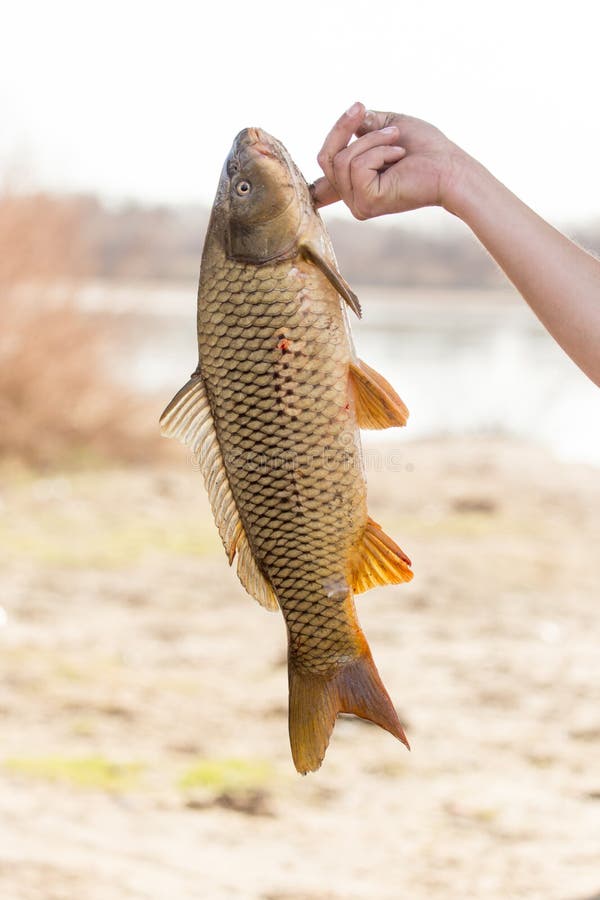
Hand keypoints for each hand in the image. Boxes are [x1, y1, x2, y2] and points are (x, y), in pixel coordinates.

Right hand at [312, 102, 466, 218]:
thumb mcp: (388, 125)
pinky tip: (398, 156)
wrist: (450, 166)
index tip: (310, 189)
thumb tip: (349, 118)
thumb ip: (363, 125)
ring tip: (396, 140)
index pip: (322, 186)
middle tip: (362, 108)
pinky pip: (356, 166)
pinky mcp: (366, 204)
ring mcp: (358, 204)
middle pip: (325, 158)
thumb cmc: (426, 148)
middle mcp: (353, 198)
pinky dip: (378, 151)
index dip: (311, 182)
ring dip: (371, 140)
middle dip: (343, 128)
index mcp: (357, 184)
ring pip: (341, 160)